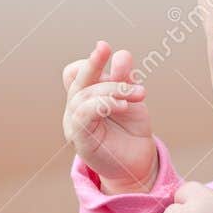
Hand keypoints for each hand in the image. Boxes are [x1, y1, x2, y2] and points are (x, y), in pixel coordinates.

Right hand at [62, 41, 157, 193]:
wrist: (137, 162)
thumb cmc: (132, 130)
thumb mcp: (132, 98)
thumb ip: (124, 78)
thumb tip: (120, 55)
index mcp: (85, 95)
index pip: (77, 72)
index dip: (92, 61)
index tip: (110, 51)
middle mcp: (75, 106)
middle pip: (78, 79)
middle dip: (94, 63)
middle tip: (109, 50)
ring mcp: (74, 123)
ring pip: (84, 95)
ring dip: (113, 89)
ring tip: (138, 94)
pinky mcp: (79, 139)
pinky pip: (82, 115)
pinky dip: (102, 105)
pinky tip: (122, 105)